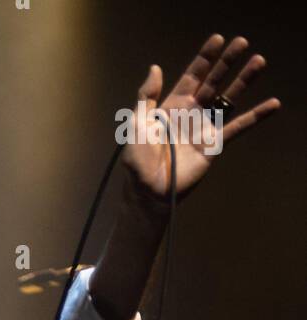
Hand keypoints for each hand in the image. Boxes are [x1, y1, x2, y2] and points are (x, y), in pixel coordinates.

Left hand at [121, 33, 280, 204]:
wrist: (149, 190)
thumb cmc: (138, 159)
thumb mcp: (137, 122)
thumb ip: (147, 95)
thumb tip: (155, 67)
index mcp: (174, 105)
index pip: (193, 75)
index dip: (205, 58)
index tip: (218, 39)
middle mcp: (192, 113)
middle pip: (214, 82)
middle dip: (227, 62)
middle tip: (242, 42)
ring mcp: (205, 128)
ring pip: (228, 99)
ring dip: (243, 81)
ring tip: (258, 62)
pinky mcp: (214, 145)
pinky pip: (238, 128)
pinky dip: (256, 116)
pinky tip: (272, 104)